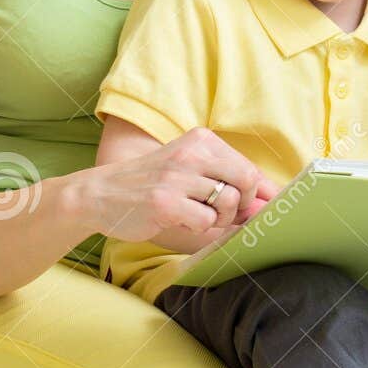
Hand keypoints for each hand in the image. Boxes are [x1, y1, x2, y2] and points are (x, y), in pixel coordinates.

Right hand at [89, 127, 278, 242]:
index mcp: (201, 140)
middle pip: (246, 182)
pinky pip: (205, 221)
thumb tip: (268, 203)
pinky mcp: (166, 201)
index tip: (261, 209)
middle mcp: (191, 153)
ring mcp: (177, 176)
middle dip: (242, 205)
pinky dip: (199, 227)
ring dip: (219, 218)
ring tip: (197, 215)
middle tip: (223, 213)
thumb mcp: (189, 172)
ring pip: (228, 203)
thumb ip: (227, 182)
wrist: (99, 193)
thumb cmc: (151, 185)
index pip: (249, 167)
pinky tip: (180, 219)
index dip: (260, 194)